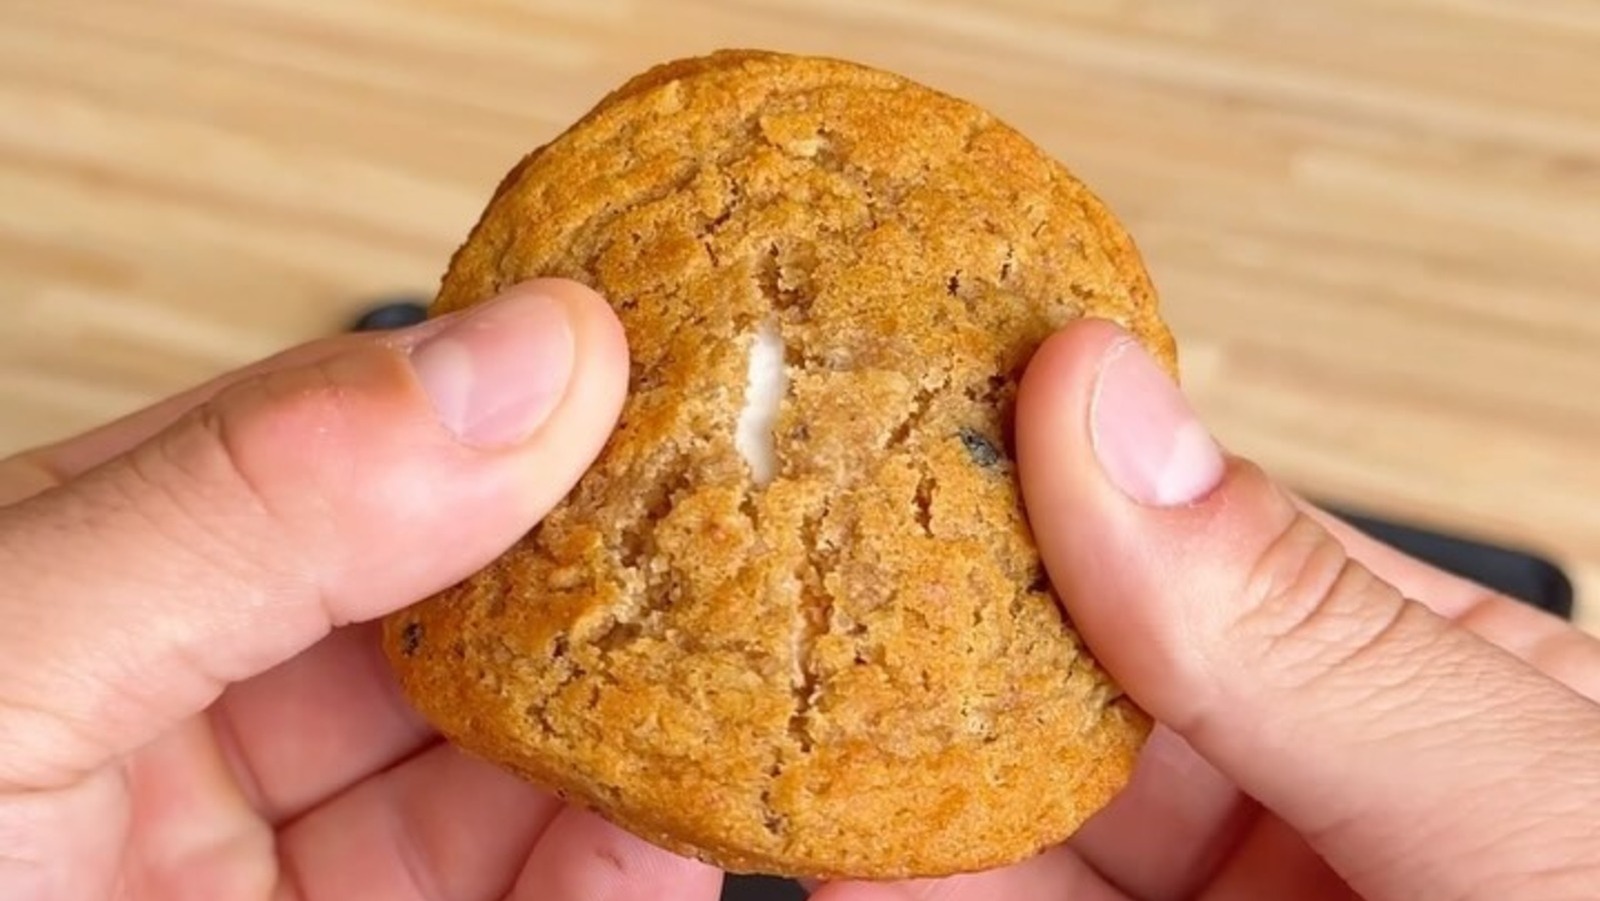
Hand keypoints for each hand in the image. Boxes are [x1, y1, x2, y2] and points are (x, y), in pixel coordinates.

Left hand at [0, 280, 722, 900]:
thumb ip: (251, 509)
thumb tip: (517, 364)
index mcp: (90, 595)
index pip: (337, 450)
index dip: (495, 397)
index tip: (648, 352)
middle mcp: (189, 734)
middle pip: (452, 614)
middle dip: (601, 563)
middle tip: (737, 506)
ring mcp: (271, 875)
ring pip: (509, 770)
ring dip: (634, 722)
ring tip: (743, 660)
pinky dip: (617, 870)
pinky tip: (671, 826)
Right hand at [813, 321, 1599, 900]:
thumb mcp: (1516, 813)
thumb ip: (1300, 627)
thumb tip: (1107, 409)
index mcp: (1396, 688)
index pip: (1180, 535)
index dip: (1042, 456)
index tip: (911, 390)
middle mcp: (1272, 799)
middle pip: (1048, 672)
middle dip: (918, 604)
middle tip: (790, 525)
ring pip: (980, 811)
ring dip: (866, 744)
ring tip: (756, 662)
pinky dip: (873, 871)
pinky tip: (804, 820)